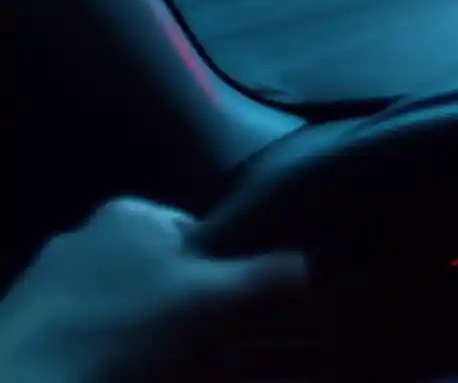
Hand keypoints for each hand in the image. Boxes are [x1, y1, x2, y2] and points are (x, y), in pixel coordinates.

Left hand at [0, 197, 305, 381]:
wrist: (28, 379)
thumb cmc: (128, 327)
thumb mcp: (214, 301)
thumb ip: (265, 277)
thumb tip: (307, 265)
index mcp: (133, 214)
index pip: (197, 237)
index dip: (218, 278)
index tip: (224, 317)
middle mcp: (85, 233)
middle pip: (159, 272)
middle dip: (179, 309)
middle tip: (195, 348)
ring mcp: (48, 277)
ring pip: (121, 303)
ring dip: (141, 331)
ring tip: (156, 367)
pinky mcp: (25, 319)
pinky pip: (86, 327)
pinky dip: (105, 347)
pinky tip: (117, 371)